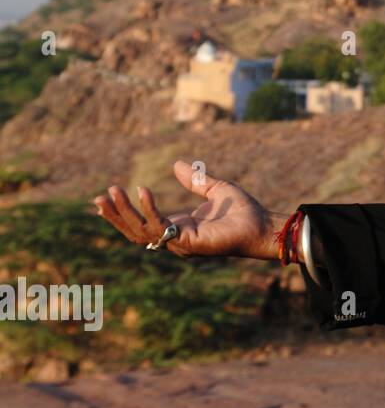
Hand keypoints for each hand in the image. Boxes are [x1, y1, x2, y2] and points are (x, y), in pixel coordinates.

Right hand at [92, 159, 280, 260]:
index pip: (143, 222)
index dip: (124, 211)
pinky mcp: (187, 243)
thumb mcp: (215, 189)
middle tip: (98, 197)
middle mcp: (175, 238)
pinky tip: (142, 191)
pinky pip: (160, 227)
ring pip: (140, 230)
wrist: (262, 225)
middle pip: (135, 230)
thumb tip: (175, 164)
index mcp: (179, 226)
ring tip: (111, 192)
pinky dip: (148, 209)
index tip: (107, 196)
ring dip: (124, 212)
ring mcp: (179, 243)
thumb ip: (194, 179)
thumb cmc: (243, 211)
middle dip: (116, 214)